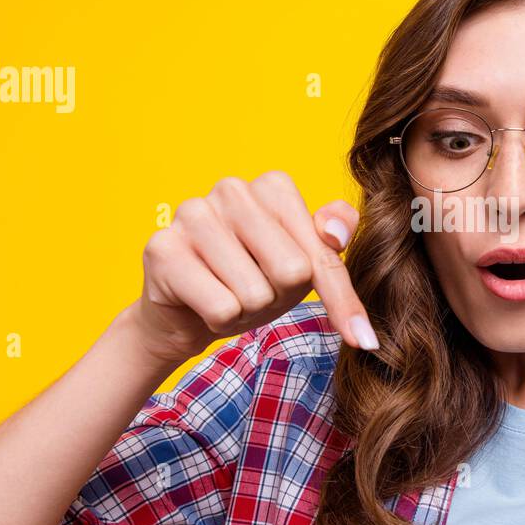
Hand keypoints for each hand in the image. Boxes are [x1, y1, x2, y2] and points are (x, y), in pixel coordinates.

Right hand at [131, 171, 376, 364]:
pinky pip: (222, 307)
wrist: (186, 312)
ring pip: (255, 293)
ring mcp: (193, 213)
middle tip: (254, 290)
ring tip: (227, 294)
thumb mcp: (304, 266)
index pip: (323, 254)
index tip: (362, 338)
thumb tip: (338, 234)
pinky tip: (202, 302)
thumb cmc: (251, 282)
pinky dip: (220, 320)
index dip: (339, 301)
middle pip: (292, 272)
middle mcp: (232, 188)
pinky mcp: (162, 248)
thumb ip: (333, 243)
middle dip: (278, 297)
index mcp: (274, 186)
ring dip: (246, 310)